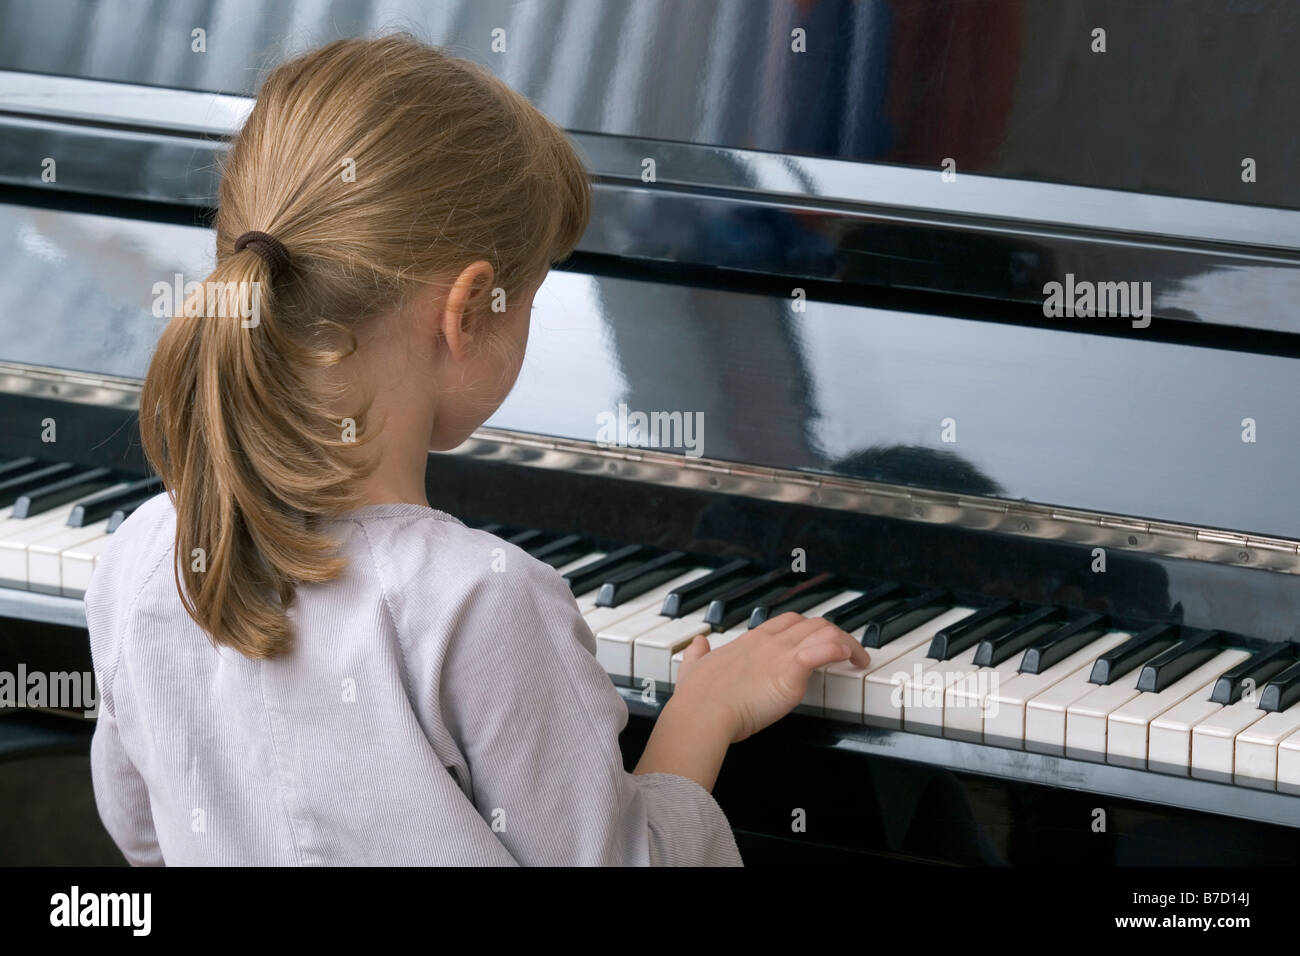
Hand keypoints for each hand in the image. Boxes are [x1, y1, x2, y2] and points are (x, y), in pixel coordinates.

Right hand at [673, 612, 869, 742]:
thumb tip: (697, 644)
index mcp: (750, 641)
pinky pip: (823, 650)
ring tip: (859, 658)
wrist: (701, 712)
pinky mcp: (790, 672)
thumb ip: (697, 654)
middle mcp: (768, 642)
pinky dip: (841, 648)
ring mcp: (781, 654)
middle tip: (847, 651)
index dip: (806, 628)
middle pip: (811, 623)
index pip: (787, 622)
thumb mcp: (692, 668)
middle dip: (833, 633)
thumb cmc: (697, 697)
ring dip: (847, 642)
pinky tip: (851, 657)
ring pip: (824, 631)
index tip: (817, 640)